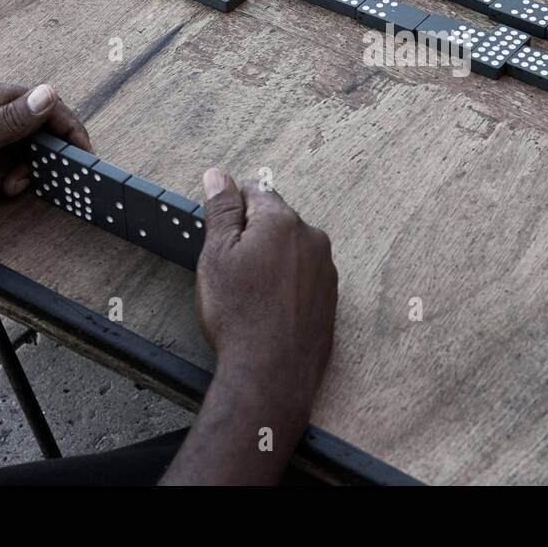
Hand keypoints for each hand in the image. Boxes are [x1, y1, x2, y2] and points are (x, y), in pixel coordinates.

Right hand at [193, 170, 337, 420]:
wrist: (271, 370)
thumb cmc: (240, 314)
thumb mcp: (217, 255)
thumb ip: (221, 210)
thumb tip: (218, 176)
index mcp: (283, 221)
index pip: (256, 191)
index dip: (232, 208)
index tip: (220, 232)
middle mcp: (312, 238)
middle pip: (276, 220)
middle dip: (252, 235)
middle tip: (230, 269)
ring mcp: (325, 268)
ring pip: (291, 249)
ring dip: (271, 260)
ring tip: (249, 293)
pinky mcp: (330, 296)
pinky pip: (303, 277)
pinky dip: (286, 284)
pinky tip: (268, 307)